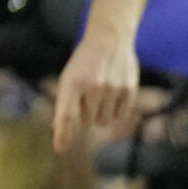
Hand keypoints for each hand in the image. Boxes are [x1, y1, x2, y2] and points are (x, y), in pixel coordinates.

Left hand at [53, 30, 139, 152]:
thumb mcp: (68, 78)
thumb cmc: (84, 63)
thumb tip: (58, 129)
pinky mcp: (129, 90)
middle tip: (87, 96)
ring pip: (103, 121)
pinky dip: (115, 111)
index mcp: (71, 83)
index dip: (63, 134)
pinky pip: (120, 116)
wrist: (109, 39)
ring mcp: (112, 89)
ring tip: (100, 95)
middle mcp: (92, 87)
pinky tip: (113, 95)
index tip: (60, 148)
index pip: (66, 115)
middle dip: (84, 115)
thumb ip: (64, 103)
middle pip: (86, 122)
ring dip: (100, 114)